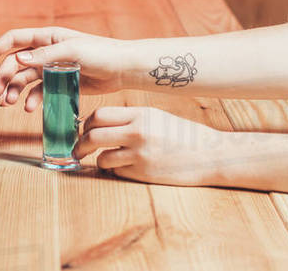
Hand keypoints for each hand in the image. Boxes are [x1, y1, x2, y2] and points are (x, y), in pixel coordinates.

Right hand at [0, 27, 124, 109]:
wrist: (123, 69)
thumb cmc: (101, 52)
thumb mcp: (72, 51)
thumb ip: (45, 55)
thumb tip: (19, 59)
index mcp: (46, 37)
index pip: (14, 39)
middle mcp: (45, 51)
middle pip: (15, 63)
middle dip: (2, 77)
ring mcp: (51, 68)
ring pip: (24, 79)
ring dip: (14, 90)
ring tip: (8, 104)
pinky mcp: (60, 82)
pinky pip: (39, 91)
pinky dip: (32, 99)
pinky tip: (30, 109)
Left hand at [74, 106, 225, 186]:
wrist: (210, 155)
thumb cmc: (182, 135)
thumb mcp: (156, 117)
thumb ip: (130, 119)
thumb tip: (98, 123)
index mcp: (140, 114)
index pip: (99, 114)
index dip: (86, 123)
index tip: (83, 129)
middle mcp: (138, 132)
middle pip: (93, 135)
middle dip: (80, 144)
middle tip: (77, 150)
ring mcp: (140, 154)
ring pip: (102, 158)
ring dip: (100, 160)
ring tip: (107, 160)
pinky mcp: (144, 173)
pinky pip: (117, 172)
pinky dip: (116, 171)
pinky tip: (127, 168)